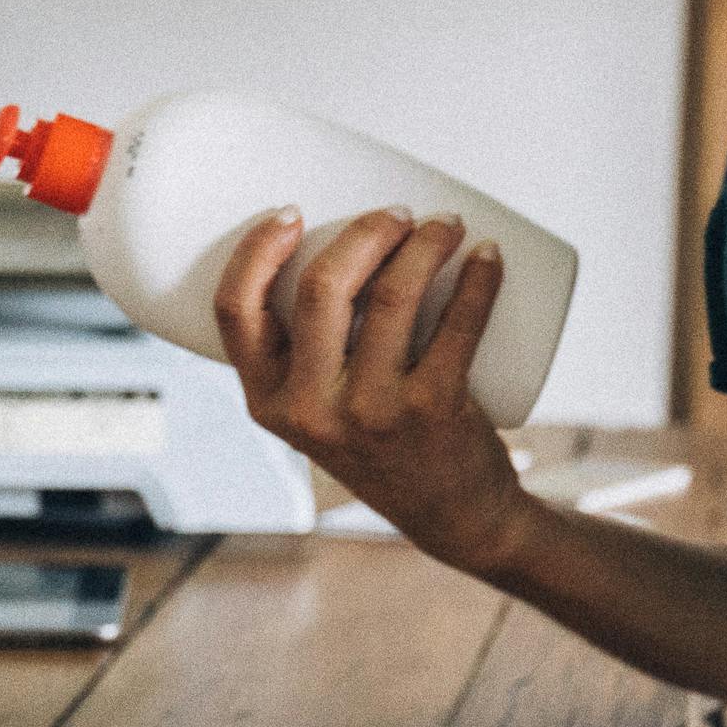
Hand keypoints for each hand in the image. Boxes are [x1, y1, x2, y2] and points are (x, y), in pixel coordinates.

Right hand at [210, 206, 536, 576]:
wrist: (452, 515)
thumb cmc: (384, 441)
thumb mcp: (319, 412)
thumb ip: (308, 352)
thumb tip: (337, 244)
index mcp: (268, 401)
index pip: (236, 311)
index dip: (257, 249)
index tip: (293, 211)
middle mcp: (310, 410)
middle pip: (321, 288)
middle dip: (366, 230)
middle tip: (400, 214)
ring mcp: (371, 412)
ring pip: (392, 296)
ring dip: (427, 243)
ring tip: (449, 225)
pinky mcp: (431, 411)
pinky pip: (456, 325)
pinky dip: (479, 280)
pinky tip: (490, 257)